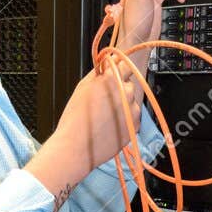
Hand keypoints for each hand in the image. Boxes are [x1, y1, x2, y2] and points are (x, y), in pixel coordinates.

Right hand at [24, 59, 141, 205]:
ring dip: (123, 104)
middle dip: (119, 89)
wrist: (77, 148)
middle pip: (128, 83)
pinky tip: (110, 125)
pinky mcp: (136, 125)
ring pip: (131, 101)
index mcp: (113, 79)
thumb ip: (99, 72)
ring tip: (106, 116)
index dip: (118, 70)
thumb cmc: (75, 118)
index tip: (114, 74)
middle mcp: (127, 92)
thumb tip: (107, 63)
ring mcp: (133, 110)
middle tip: (104, 101)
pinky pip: (133, 117)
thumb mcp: (83, 87)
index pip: (124, 64)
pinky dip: (125, 119)